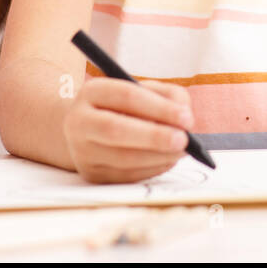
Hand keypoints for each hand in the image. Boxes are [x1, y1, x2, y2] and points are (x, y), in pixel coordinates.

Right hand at [62, 76, 195, 182]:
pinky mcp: (92, 174)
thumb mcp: (146, 91)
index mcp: (93, 92)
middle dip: (155, 136)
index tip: (187, 118)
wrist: (91, 130)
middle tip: (184, 140)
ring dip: (158, 156)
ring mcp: (82, 151)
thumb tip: (185, 117)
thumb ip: (169, 96)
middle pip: (116, 130)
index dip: (159, 108)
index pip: (127, 96)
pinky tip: (167, 161)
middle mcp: (80, 121)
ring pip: (122, 158)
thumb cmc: (127, 108)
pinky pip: (126, 176)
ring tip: (181, 151)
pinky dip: (152, 169)